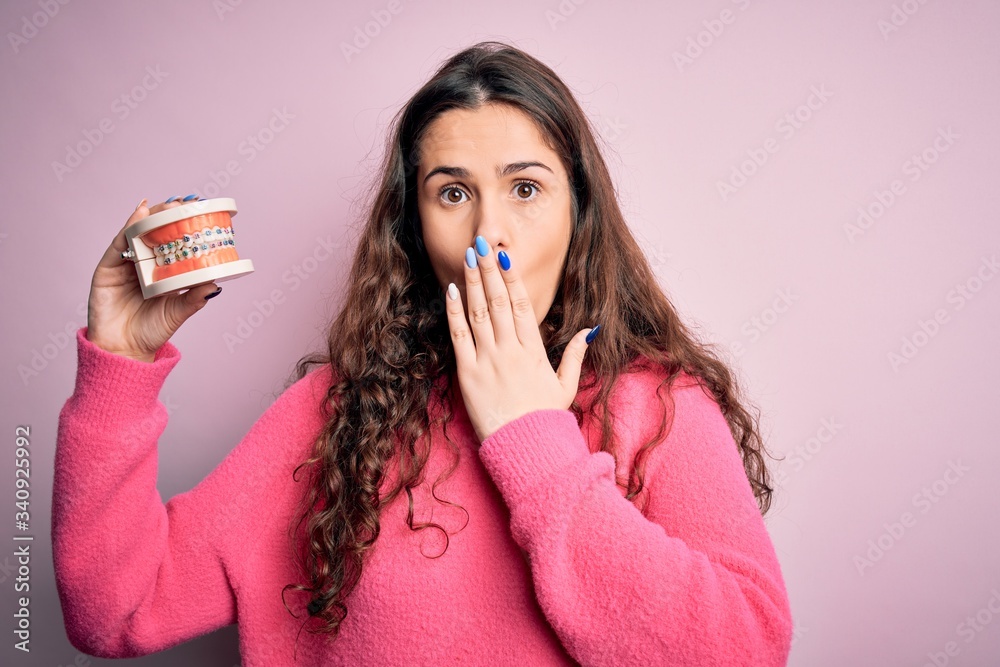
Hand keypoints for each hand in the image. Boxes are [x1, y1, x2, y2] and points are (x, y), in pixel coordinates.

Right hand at [87, 196, 222, 361]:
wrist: (124, 351)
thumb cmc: (151, 332)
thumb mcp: (178, 312)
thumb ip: (194, 298)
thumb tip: (216, 284)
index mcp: (160, 273)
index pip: (172, 244)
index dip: (183, 227)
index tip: (199, 211)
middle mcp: (142, 265)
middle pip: (155, 234)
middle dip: (168, 216)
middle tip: (185, 202)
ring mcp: (124, 266)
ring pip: (137, 234)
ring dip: (152, 217)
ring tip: (167, 205)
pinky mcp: (107, 269)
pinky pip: (118, 244)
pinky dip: (128, 226)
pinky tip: (140, 214)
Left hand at [444, 235, 598, 442]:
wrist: (526, 448)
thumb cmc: (545, 420)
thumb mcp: (565, 386)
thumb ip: (574, 355)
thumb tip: (589, 330)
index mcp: (534, 350)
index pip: (521, 305)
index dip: (511, 278)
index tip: (505, 256)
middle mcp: (510, 350)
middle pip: (497, 301)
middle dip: (489, 270)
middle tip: (482, 245)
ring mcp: (488, 360)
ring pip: (478, 312)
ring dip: (472, 283)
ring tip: (468, 258)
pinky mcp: (468, 374)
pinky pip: (459, 336)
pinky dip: (454, 312)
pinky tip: (451, 291)